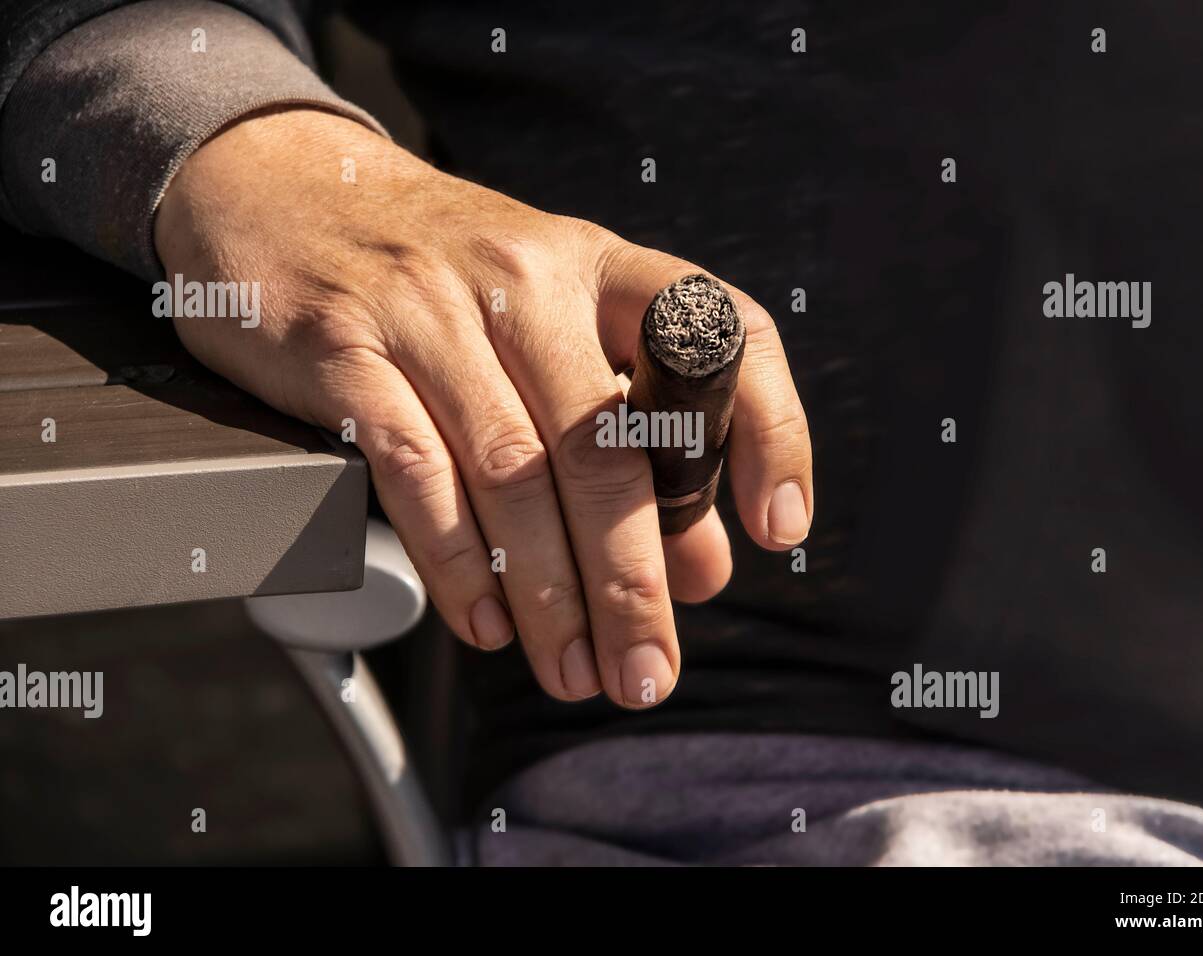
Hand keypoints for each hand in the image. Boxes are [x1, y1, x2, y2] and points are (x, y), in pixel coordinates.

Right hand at [155, 107, 812, 707]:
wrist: (283, 187)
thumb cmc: (438, 278)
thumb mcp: (547, 328)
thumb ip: (629, 440)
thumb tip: (699, 569)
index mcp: (599, 266)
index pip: (722, 331)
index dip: (769, 431)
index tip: (779, 529)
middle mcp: (528, 278)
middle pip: (605, 443)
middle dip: (633, 578)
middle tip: (646, 672)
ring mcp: (431, 308)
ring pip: (513, 471)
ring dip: (550, 592)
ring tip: (572, 671)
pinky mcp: (345, 345)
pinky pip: (415, 471)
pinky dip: (457, 561)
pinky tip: (487, 622)